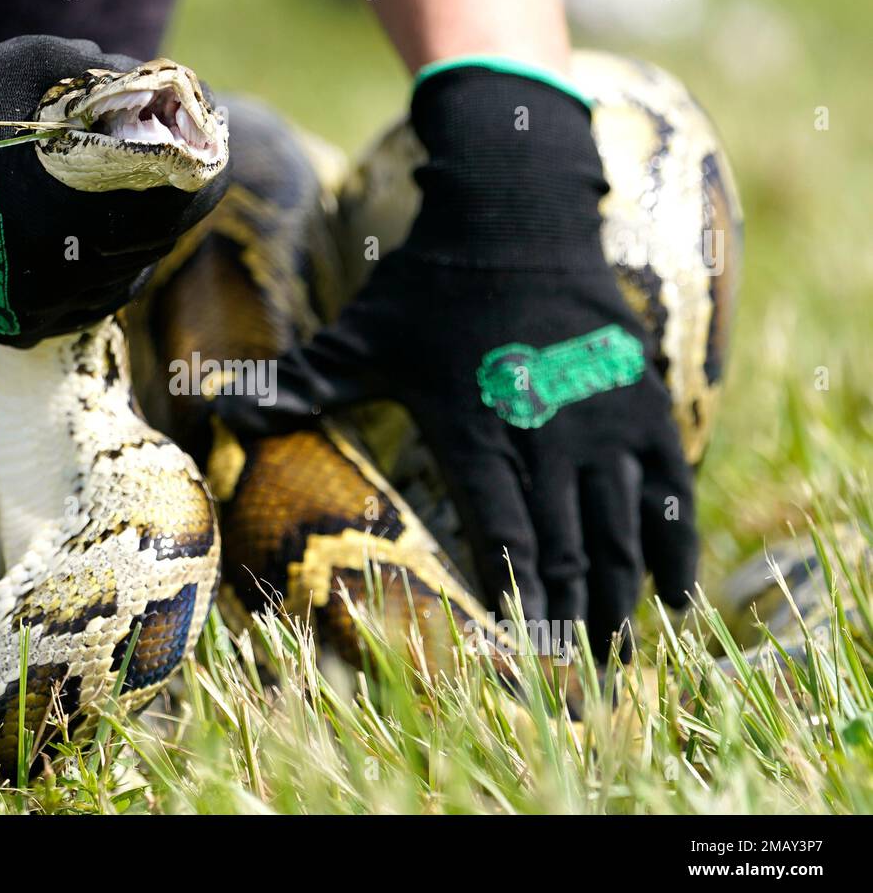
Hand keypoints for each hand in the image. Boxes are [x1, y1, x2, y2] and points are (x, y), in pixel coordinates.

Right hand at [0, 35, 227, 344]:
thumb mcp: (40, 66)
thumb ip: (112, 80)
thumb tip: (171, 93)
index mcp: (71, 205)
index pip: (176, 206)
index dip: (205, 178)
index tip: (212, 159)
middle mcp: (56, 267)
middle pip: (153, 246)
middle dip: (169, 210)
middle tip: (173, 179)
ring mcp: (33, 304)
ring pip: (122, 282)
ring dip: (134, 248)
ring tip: (123, 210)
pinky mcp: (10, 323)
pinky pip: (80, 309)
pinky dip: (93, 280)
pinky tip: (84, 246)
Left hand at [215, 66, 695, 660]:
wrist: (514, 210)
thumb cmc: (428, 282)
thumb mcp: (359, 337)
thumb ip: (296, 384)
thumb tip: (214, 407)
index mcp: (474, 428)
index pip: (501, 529)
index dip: (517, 593)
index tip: (525, 650)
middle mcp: (544, 431)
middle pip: (567, 545)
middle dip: (574, 616)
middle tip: (580, 682)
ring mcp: (600, 417)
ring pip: (620, 527)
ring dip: (621, 594)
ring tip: (619, 654)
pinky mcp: (639, 399)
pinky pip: (669, 486)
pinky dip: (675, 544)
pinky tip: (677, 595)